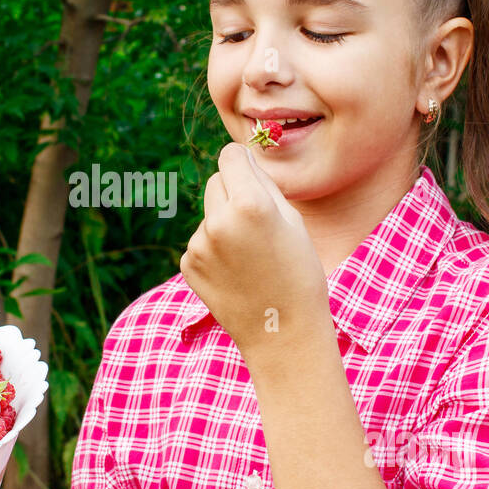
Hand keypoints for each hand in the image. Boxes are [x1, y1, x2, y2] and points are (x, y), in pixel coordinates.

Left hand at [180, 143, 329, 356]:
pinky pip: (201, 240)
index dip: (242, 162)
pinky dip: (215, 249)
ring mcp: (199, 245)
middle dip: (233, 191)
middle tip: (257, 221)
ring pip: (208, 213)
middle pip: (215, 181)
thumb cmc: (299, 274)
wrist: (282, 332)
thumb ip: (264, 185)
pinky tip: (236, 272)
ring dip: (224, 222)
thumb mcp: (293, 221)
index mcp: (249, 204)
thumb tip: (241, 161)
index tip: (249, 173)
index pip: (230, 156)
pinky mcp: (189, 264)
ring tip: (250, 255)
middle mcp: (218, 221)